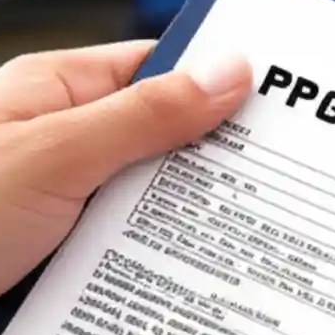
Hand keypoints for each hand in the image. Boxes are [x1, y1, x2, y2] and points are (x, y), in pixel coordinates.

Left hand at [0, 41, 250, 334]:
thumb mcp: (56, 154)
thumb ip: (148, 114)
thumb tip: (229, 69)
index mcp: (56, 90)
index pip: (159, 66)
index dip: (218, 76)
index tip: (278, 94)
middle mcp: (63, 140)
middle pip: (166, 136)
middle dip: (211, 158)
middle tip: (272, 172)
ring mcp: (65, 200)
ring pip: (154, 198)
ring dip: (183, 217)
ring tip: (232, 227)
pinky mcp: (65, 256)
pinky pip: (132, 247)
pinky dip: (158, 258)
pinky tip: (187, 268)